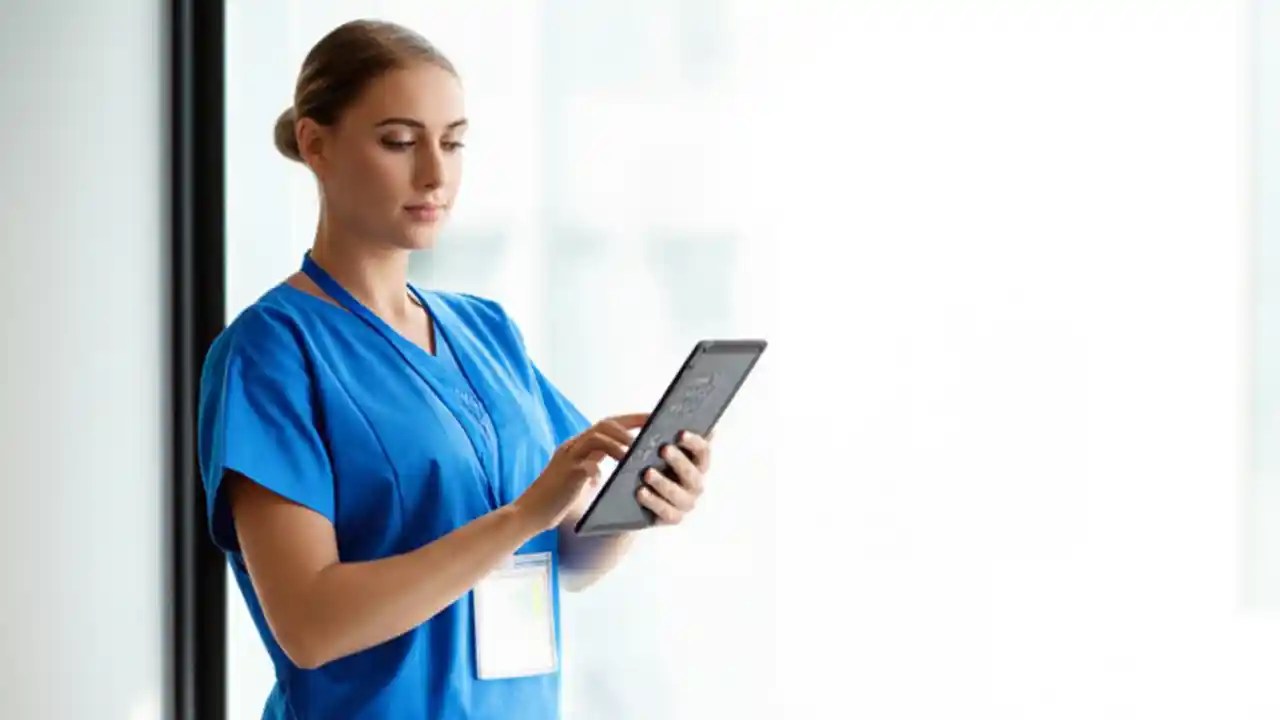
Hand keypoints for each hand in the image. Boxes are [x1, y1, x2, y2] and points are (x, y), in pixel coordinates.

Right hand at [514, 413, 648, 531]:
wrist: (530, 513)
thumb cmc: (558, 499)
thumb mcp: (582, 479)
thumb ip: (596, 467)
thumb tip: (620, 465)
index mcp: (579, 446)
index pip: (608, 425)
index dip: (631, 420)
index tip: (653, 418)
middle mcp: (574, 446)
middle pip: (604, 424)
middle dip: (630, 424)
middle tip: (653, 429)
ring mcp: (569, 458)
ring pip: (596, 437)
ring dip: (619, 443)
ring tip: (635, 453)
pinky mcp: (566, 474)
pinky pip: (587, 465)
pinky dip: (601, 468)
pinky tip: (612, 479)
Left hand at [637, 430, 713, 525]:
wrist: (639, 497)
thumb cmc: (654, 465)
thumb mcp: (660, 450)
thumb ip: (669, 435)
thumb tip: (673, 415)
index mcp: (698, 464)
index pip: (704, 451)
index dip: (694, 442)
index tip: (680, 432)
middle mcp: (696, 485)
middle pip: (692, 474)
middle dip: (679, 461)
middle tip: (664, 449)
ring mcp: (686, 504)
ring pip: (678, 494)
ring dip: (664, 483)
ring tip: (647, 472)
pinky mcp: (672, 518)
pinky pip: (666, 512)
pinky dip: (653, 501)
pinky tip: (640, 491)